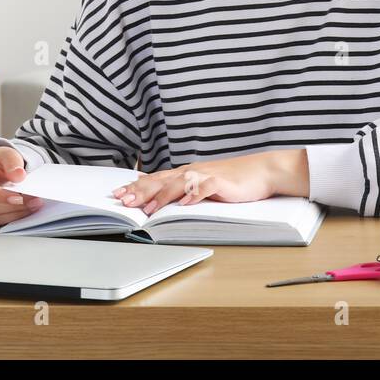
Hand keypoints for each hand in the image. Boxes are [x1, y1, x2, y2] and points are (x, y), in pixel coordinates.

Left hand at [110, 150, 308, 215]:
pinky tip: (186, 204)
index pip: (156, 179)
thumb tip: (161, 198)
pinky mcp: (222, 181)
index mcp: (187, 173)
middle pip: (162, 181)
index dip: (136, 186)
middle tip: (123, 201)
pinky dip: (195, 195)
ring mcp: (207, 175)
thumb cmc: (233, 179)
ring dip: (163, 196)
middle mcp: (193, 172)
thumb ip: (184, 189)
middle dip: (141, 192)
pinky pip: (206, 187)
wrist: (262, 171)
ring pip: (180, 184)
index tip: (118, 194)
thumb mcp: (203, 184)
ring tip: (150, 209)